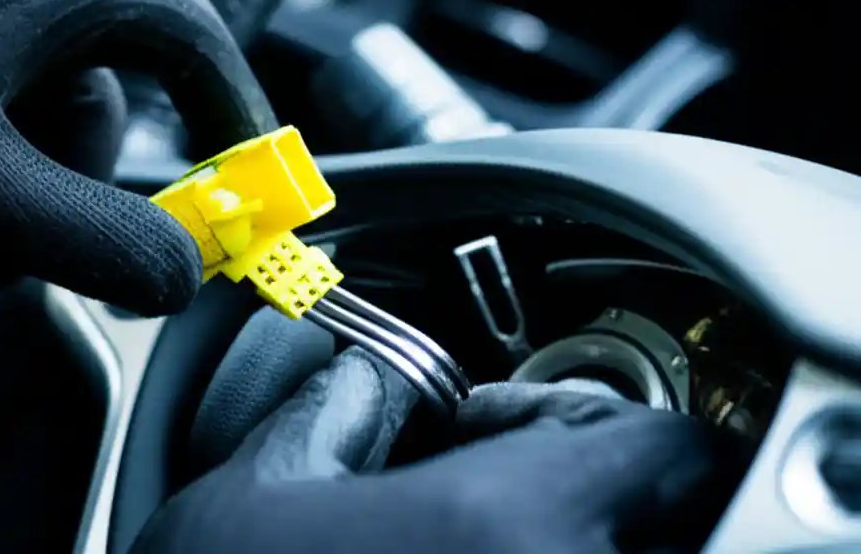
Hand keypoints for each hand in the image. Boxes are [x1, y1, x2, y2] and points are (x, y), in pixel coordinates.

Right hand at [135, 349, 741, 553]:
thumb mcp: (243, 499)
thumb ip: (321, 413)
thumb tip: (356, 386)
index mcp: (500, 529)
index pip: (662, 445)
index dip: (584, 417)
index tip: (500, 429)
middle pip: (679, 522)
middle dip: (607, 492)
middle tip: (513, 486)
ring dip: (590, 542)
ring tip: (490, 545)